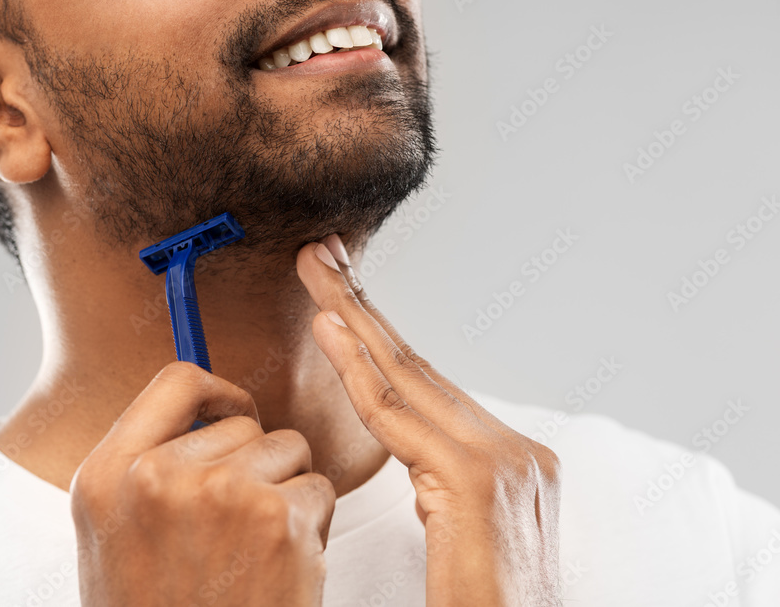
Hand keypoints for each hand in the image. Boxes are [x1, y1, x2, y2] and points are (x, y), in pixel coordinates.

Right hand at [70, 362, 335, 606]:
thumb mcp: (116, 533)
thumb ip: (147, 463)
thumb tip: (208, 402)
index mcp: (107, 474)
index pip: (177, 380)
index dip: (216, 391)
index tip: (232, 412)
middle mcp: (158, 474)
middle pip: (243, 421)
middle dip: (256, 461)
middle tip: (237, 525)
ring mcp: (220, 492)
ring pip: (289, 449)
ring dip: (287, 491)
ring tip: (255, 549)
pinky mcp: (277, 520)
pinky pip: (318, 488)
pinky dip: (311, 525)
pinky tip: (280, 569)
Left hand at [296, 235, 561, 606]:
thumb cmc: (487, 604)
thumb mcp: (463, 532)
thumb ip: (444, 486)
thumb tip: (416, 464)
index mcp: (509, 455)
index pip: (430, 382)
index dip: (380, 335)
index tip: (343, 297)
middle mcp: (512, 446)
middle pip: (418, 363)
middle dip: (363, 305)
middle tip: (324, 256)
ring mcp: (499, 458)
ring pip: (407, 375)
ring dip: (353, 316)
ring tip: (317, 272)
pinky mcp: (475, 480)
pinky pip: (398, 417)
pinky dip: (357, 370)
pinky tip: (329, 328)